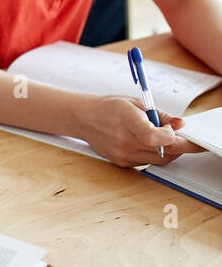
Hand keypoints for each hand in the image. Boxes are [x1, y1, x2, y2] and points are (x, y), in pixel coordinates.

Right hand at [72, 95, 200, 166]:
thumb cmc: (108, 108)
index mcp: (127, 121)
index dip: (172, 136)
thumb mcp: (136, 103)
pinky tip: (149, 143)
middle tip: (183, 136)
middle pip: (165, 152)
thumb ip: (161, 115)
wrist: (82, 118)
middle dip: (180, 145)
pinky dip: (155, 154)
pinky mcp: (122, 163)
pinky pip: (148, 162)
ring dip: (170, 151)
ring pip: (160, 160)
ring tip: (164, 138)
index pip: (157, 138)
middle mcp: (124, 142)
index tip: (175, 129)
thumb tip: (181, 125)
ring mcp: (122, 155)